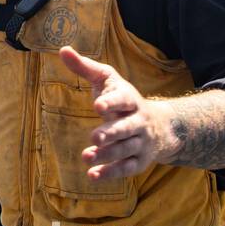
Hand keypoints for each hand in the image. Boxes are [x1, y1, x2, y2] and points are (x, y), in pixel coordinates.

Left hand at [58, 46, 168, 180]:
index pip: (123, 100)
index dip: (112, 102)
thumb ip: (85, 67)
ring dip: (107, 155)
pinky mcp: (139, 161)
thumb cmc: (123, 99)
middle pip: (126, 128)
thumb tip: (63, 50)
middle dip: (111, 133)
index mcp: (130, 100)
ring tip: (86, 157)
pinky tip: (93, 175)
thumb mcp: (107, 80)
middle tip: (95, 137)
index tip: (98, 105)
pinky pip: (126, 168)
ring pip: (125, 150)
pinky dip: (110, 173)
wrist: (161, 126)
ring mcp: (140, 143)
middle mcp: (138, 122)